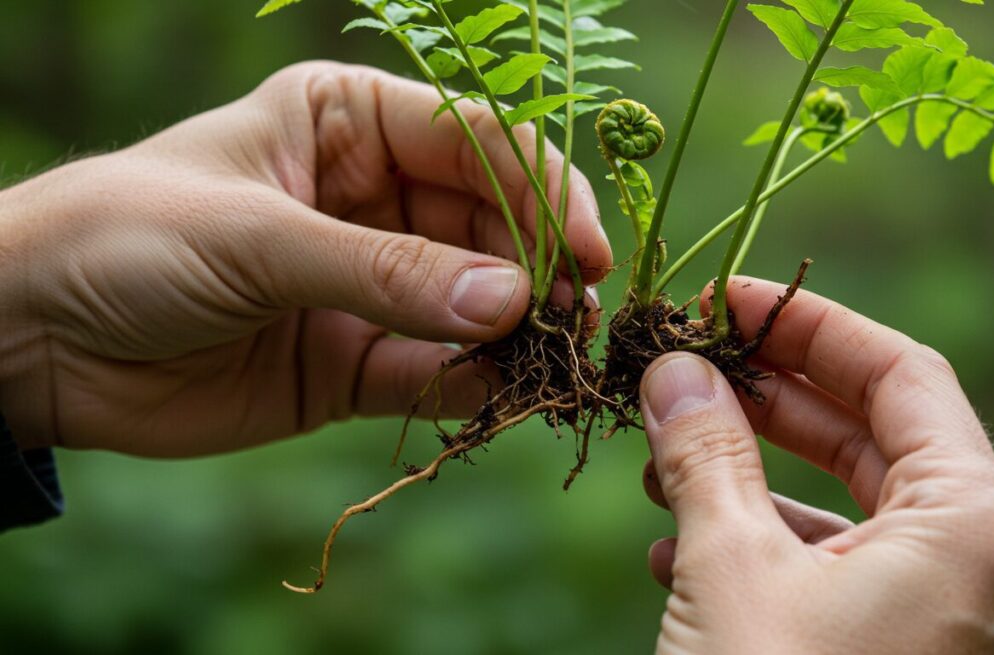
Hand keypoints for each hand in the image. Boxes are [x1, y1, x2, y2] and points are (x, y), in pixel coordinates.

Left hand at [0, 61, 609, 455]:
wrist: (29, 339)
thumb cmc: (126, 238)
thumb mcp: (257, 238)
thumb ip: (385, 273)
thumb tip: (512, 303)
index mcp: (352, 123)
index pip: (479, 144)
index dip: (544, 193)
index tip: (585, 254)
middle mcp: (374, 197)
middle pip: (495, 227)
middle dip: (539, 270)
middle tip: (573, 320)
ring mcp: (370, 283)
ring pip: (475, 303)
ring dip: (516, 332)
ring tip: (552, 361)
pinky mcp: (356, 362)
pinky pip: (435, 371)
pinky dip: (470, 385)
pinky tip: (496, 394)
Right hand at [637, 278, 993, 653]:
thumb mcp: (729, 565)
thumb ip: (706, 452)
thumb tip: (674, 369)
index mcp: (976, 532)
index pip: (903, 376)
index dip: (809, 325)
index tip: (727, 301)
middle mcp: (987, 576)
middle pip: (878, 440)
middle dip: (772, 401)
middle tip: (692, 367)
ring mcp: (954, 626)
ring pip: (853, 514)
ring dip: (752, 481)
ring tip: (664, 467)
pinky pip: (845, 579)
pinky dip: (768, 551)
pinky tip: (677, 552)